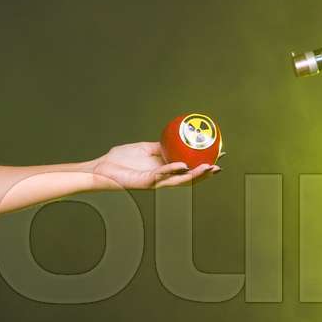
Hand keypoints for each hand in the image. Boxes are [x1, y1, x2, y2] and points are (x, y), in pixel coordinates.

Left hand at [91, 142, 219, 189]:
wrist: (101, 168)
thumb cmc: (119, 160)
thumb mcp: (144, 149)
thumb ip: (159, 146)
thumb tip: (174, 137)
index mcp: (163, 170)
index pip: (188, 169)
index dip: (203, 164)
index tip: (217, 155)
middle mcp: (162, 178)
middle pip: (189, 178)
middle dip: (206, 173)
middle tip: (220, 165)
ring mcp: (156, 182)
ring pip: (180, 181)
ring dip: (196, 175)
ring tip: (209, 168)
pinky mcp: (146, 183)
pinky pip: (163, 176)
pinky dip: (174, 170)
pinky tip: (185, 165)